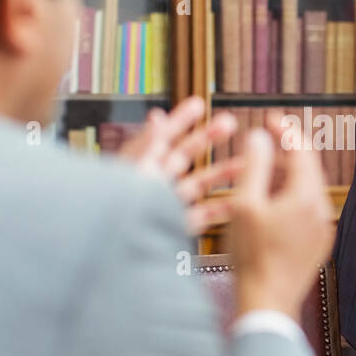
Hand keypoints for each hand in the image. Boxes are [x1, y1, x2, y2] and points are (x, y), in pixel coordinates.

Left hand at [118, 96, 240, 233]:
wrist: (110, 250)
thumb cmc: (114, 210)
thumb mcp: (132, 172)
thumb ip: (146, 145)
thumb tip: (157, 117)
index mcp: (139, 166)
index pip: (162, 136)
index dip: (181, 120)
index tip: (199, 104)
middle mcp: (153, 182)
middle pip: (184, 155)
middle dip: (207, 138)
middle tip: (230, 123)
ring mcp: (165, 204)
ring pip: (197, 184)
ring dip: (221, 172)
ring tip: (244, 162)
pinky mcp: (173, 226)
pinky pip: (199, 216)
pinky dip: (219, 209)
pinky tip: (236, 201)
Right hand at [229, 114, 333, 321]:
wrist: (267, 303)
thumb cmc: (252, 258)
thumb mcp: (244, 205)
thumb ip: (254, 165)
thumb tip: (260, 137)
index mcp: (306, 196)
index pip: (302, 149)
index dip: (286, 130)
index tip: (270, 118)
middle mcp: (321, 210)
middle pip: (308, 167)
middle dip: (286, 151)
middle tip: (264, 140)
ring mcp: (322, 228)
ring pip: (307, 188)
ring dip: (285, 175)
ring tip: (259, 173)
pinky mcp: (317, 244)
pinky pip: (307, 209)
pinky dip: (290, 197)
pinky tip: (268, 203)